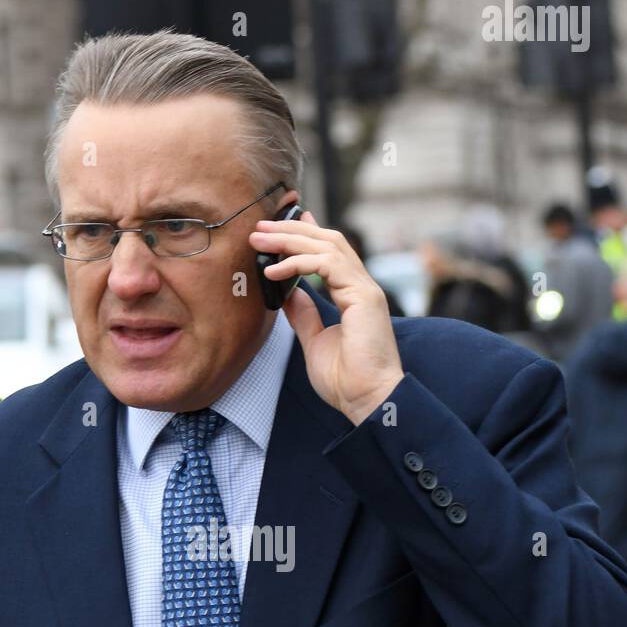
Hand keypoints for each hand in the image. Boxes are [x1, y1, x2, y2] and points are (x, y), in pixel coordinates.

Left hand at [249, 210, 404, 423]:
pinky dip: (298, 262)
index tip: (280, 225)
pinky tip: (274, 270)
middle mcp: (361, 286)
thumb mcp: (314, 341)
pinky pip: (327, 265)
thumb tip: (288, 294)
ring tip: (260, 241)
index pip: (330, 251)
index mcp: (353, 295)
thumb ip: (303, 315)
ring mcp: (364, 289)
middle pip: (327, 240)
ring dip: (290, 239)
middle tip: (259, 228)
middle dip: (291, 230)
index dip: (306, 232)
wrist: (367, 400)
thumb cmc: (346, 380)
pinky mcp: (363, 296)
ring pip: (327, 245)